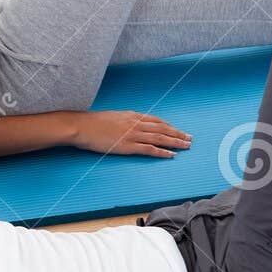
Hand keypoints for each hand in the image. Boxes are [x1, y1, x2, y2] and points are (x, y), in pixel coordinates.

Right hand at [70, 110, 191, 157]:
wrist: (82, 126)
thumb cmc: (92, 123)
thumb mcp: (112, 118)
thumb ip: (124, 121)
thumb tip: (130, 125)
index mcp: (132, 116)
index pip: (156, 120)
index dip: (169, 126)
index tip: (178, 130)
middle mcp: (135, 123)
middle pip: (162, 129)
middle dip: (177, 134)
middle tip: (189, 138)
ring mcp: (132, 134)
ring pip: (160, 138)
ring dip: (175, 142)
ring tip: (186, 146)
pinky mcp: (128, 146)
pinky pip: (149, 149)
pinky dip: (161, 152)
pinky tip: (171, 155)